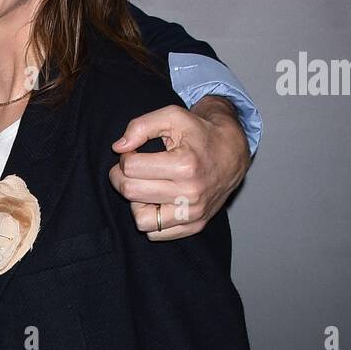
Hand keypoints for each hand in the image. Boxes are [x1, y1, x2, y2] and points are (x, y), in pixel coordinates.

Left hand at [109, 95, 250, 240]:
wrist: (232, 152)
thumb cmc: (199, 133)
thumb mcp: (173, 116)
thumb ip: (141, 126)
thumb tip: (118, 147)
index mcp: (184, 165)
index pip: (130, 167)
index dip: (124, 157)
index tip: (132, 153)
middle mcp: (190, 193)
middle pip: (131, 192)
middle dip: (121, 177)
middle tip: (131, 168)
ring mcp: (193, 213)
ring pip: (141, 219)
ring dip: (135, 202)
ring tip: (145, 186)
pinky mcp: (195, 225)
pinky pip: (156, 233)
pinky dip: (150, 218)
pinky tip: (156, 200)